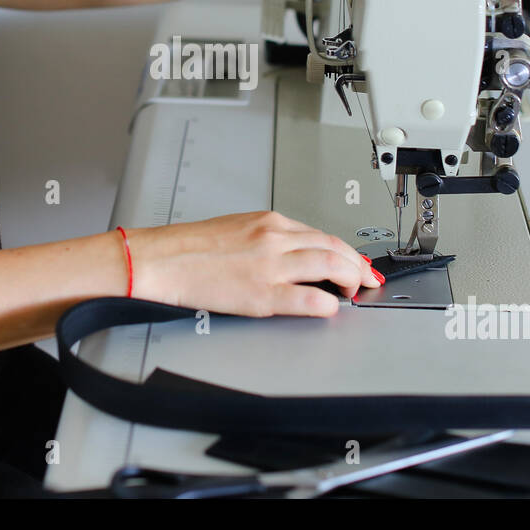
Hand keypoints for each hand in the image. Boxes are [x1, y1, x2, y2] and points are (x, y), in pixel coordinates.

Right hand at [125, 211, 381, 316]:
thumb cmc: (190, 248)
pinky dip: (326, 302)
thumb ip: (267, 239)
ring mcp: (270, 265)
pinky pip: (308, 297)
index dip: (345, 250)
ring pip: (329, 264)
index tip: (355, 261)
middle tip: (367, 278)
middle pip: (334, 246)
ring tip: (355, 291)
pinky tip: (331, 307)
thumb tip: (294, 254)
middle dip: (357, 264)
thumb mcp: (236, 229)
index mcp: (268, 222)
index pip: (321, 234)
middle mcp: (274, 238)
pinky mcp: (261, 293)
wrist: (161, 260)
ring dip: (350, 278)